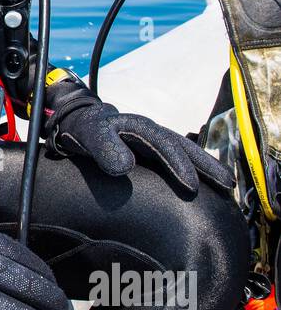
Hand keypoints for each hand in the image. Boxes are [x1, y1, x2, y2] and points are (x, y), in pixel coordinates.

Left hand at [44, 75, 233, 195]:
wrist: (82, 123)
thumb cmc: (86, 131)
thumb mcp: (90, 137)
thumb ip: (104, 149)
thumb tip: (126, 167)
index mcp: (139, 127)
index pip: (165, 146)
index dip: (179, 165)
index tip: (192, 186)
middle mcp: (152, 132)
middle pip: (185, 147)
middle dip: (207, 165)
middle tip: (227, 184)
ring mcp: (155, 141)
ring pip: (186, 152)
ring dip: (206, 167)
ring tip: (228, 184)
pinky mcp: (154, 152)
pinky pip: (179, 158)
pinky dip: (194, 169)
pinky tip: (207, 185)